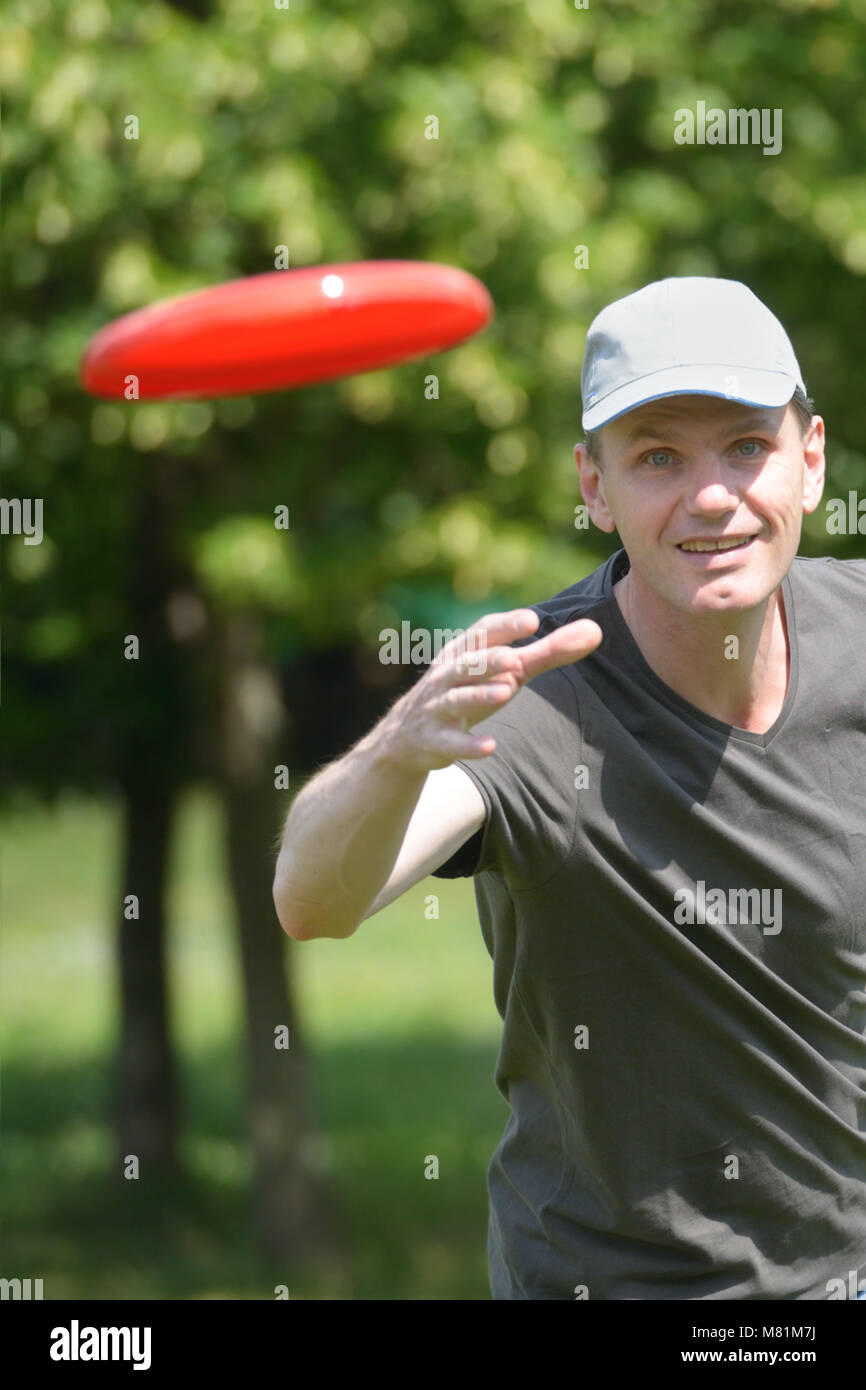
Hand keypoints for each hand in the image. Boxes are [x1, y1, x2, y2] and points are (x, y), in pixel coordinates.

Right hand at [375, 607, 602, 772]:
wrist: (407, 736)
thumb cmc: (468, 691)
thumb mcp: (506, 671)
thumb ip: (548, 652)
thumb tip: (595, 631)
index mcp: (464, 652)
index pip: (481, 633)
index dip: (504, 626)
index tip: (531, 620)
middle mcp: (447, 676)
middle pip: (466, 663)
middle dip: (488, 660)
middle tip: (515, 658)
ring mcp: (438, 708)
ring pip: (457, 698)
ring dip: (479, 695)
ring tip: (506, 691)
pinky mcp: (435, 740)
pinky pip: (451, 742)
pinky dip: (469, 744)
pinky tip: (490, 747)